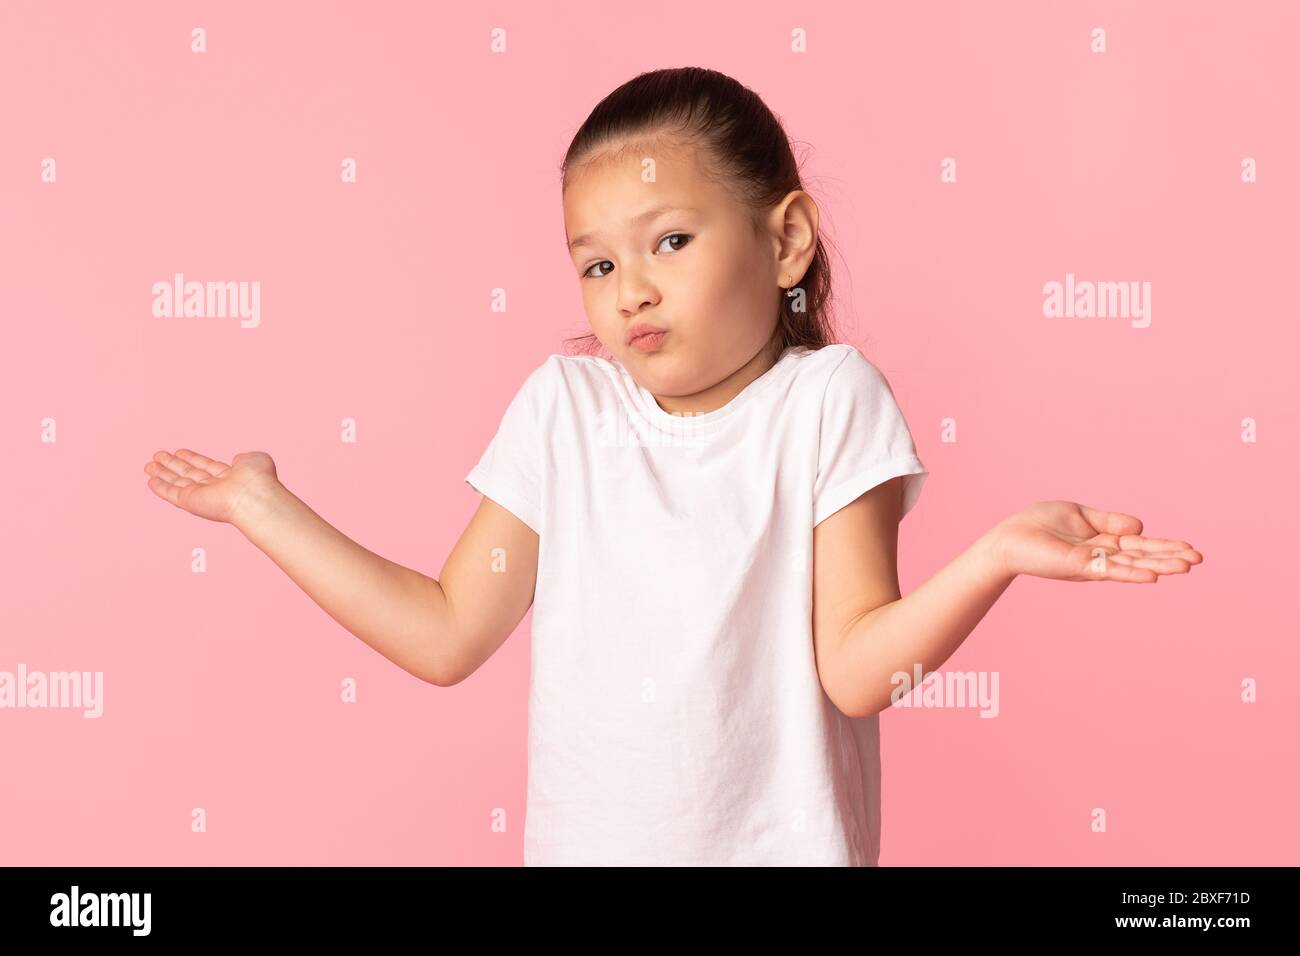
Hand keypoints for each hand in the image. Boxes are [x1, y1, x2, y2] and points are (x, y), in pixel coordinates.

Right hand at [143, 448, 279, 524]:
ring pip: (177, 482)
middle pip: (188, 473)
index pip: (206, 466)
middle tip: (158, 455)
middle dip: (173, 464)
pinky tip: (151, 480)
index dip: (193, 459)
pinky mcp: (190, 502)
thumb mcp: (255, 459)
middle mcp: (214, 488)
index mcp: (229, 477)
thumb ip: (244, 457)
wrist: (254, 497)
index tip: (180, 452)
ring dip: (163, 473)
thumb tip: (237, 458)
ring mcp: (201, 496)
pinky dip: (161, 487)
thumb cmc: (259, 479)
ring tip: (149, 464)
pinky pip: (172, 493)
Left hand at [992, 501, 1202, 582]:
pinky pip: (1110, 569)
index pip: (1140, 544)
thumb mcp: (1081, 516)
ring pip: (1131, 565)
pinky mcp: (1079, 566)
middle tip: (1199, 560)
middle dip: (1169, 557)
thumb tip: (1141, 525)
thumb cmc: (1039, 525)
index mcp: (1103, 542)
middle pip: (1142, 556)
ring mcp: (1092, 563)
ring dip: (1159, 565)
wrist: (1008, 539)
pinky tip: (1153, 575)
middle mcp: (1102, 556)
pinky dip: (1131, 572)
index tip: (1191, 549)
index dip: (1164, 546)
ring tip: (1186, 567)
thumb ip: (1110, 521)